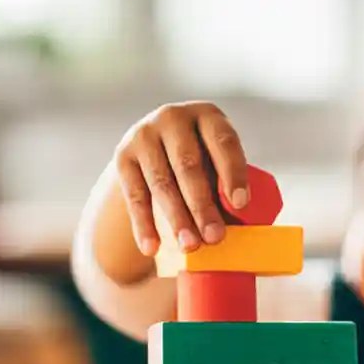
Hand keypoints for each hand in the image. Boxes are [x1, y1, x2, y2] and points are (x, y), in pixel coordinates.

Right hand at [113, 101, 250, 255]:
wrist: (155, 148)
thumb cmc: (202, 161)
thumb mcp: (217, 162)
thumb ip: (227, 187)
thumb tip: (240, 226)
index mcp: (208, 115)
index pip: (223, 142)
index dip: (233, 173)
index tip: (240, 205)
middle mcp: (173, 118)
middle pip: (188, 165)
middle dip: (202, 205)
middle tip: (214, 238)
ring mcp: (144, 135)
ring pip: (161, 182)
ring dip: (176, 218)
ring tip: (189, 246)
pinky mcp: (123, 156)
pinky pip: (135, 195)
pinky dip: (143, 225)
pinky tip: (152, 248)